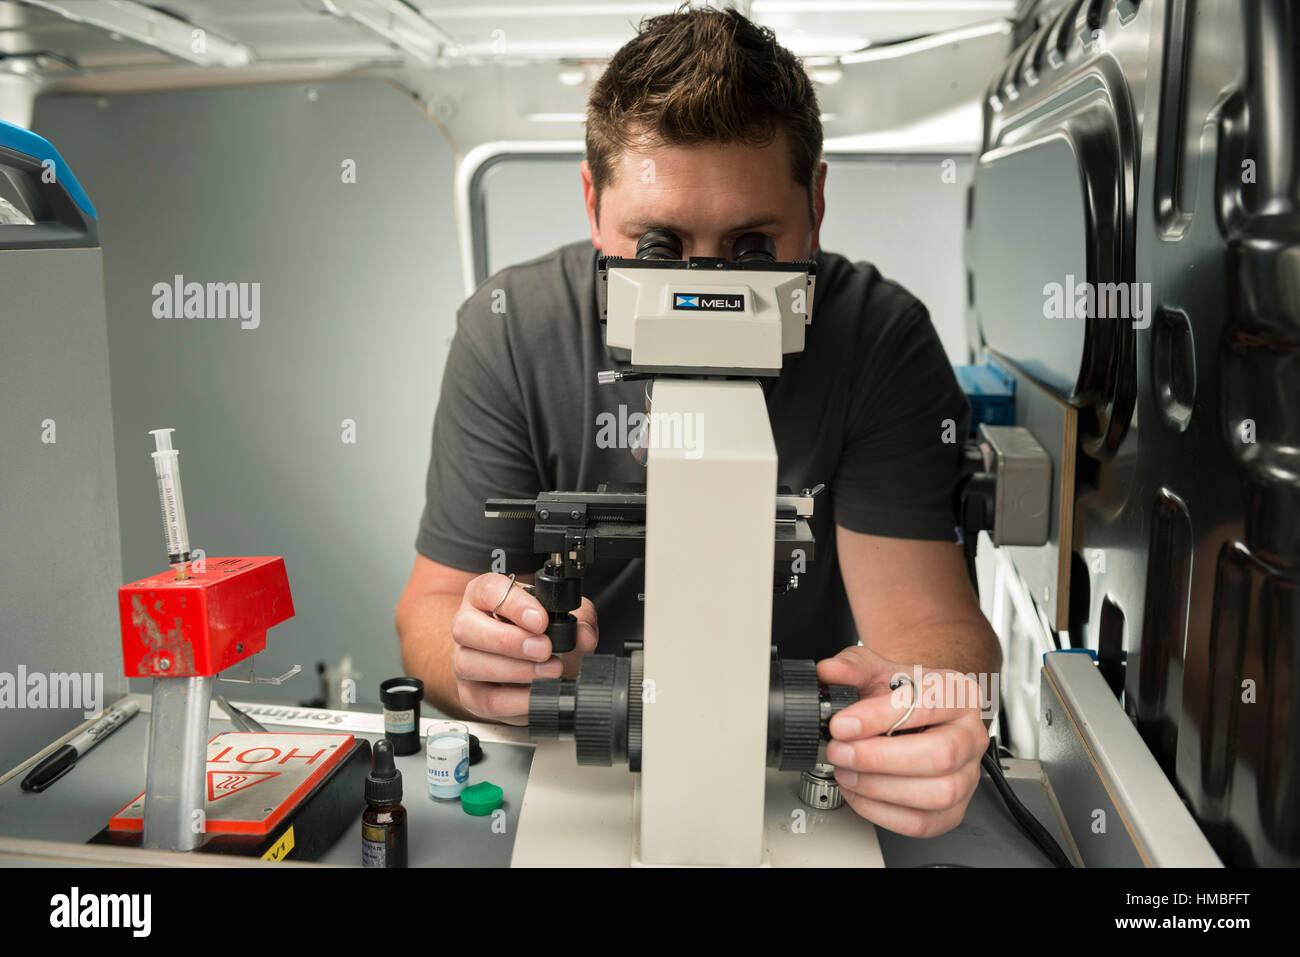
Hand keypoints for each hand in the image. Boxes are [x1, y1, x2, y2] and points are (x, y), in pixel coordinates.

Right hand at [449, 573, 598, 724]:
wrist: (530, 663)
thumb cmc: (542, 633)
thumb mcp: (565, 616)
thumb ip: (579, 619)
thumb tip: (583, 635)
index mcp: (485, 596)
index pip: (488, 591)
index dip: (515, 605)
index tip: (541, 620)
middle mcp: (468, 624)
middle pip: (466, 627)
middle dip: (510, 641)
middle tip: (545, 649)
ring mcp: (463, 659)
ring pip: (470, 664)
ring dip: (516, 671)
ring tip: (549, 671)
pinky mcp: (471, 694)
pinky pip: (486, 699)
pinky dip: (517, 700)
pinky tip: (539, 693)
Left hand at [817, 645, 988, 837]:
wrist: (912, 714)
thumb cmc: (902, 694)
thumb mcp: (876, 669)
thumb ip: (853, 667)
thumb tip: (829, 672)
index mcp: (958, 694)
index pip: (928, 704)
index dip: (880, 717)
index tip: (842, 724)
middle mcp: (970, 735)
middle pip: (940, 754)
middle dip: (880, 758)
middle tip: (840, 752)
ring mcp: (966, 775)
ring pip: (938, 793)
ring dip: (880, 788)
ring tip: (846, 773)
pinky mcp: (952, 809)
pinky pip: (924, 822)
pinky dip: (883, 813)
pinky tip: (858, 793)